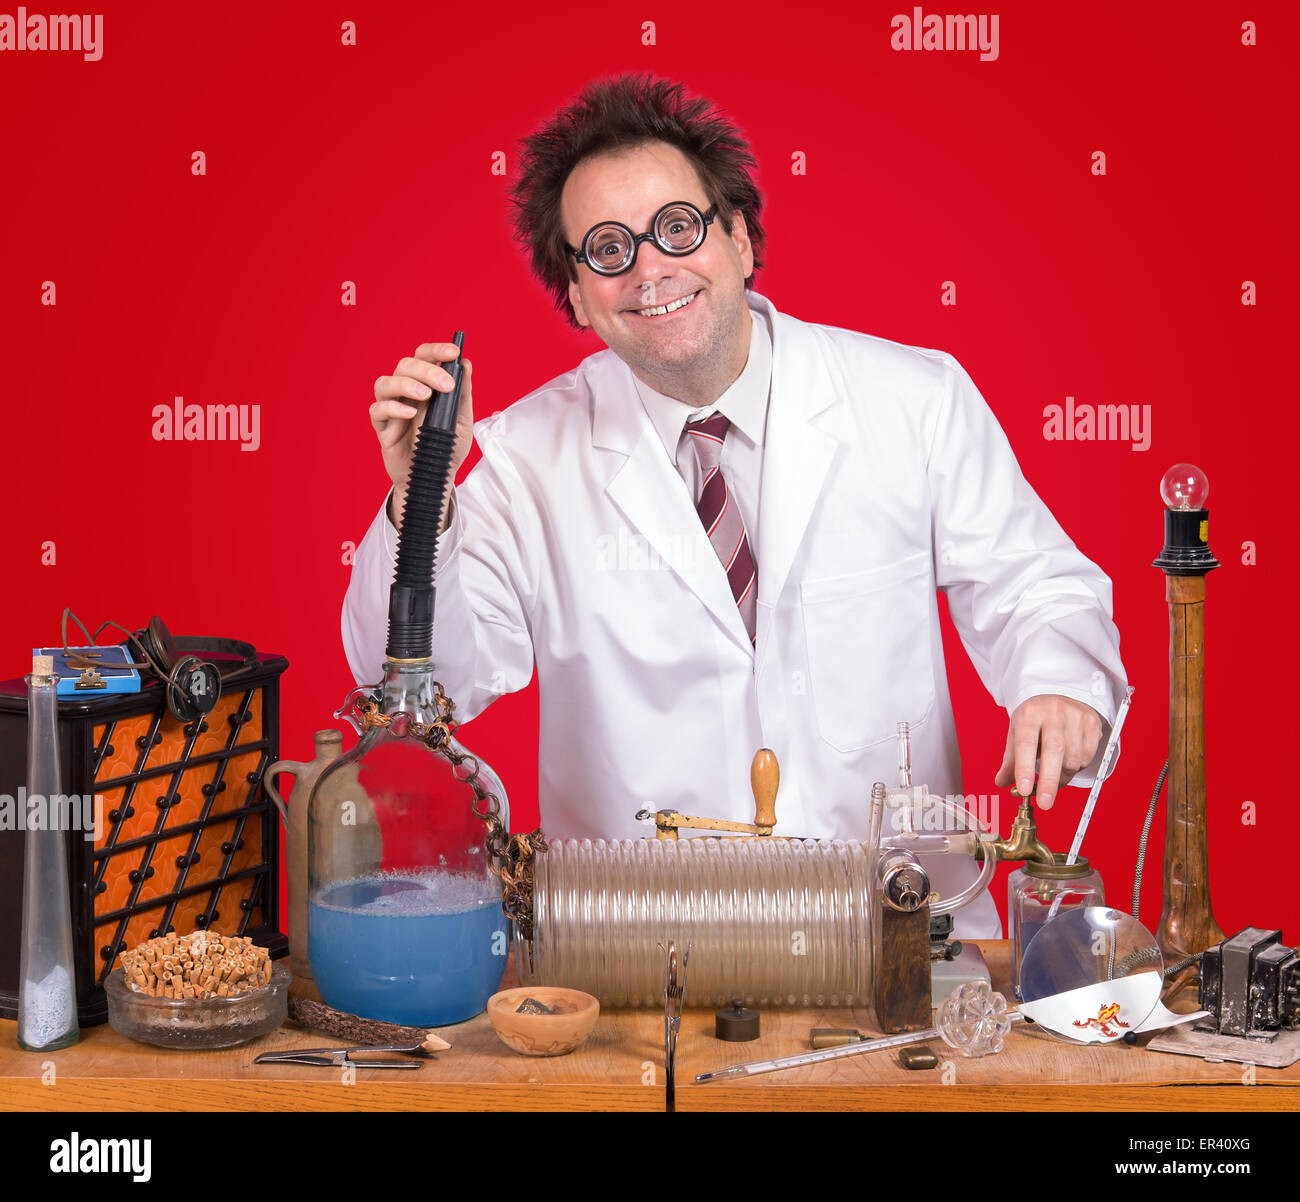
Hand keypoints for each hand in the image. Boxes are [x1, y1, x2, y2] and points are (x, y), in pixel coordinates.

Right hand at [370, 342, 474, 532]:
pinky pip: (377, 410)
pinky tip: (410, 414)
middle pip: (404, 365)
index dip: (436, 350)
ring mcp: (392, 408)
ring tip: (425, 396)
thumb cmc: (447, 448)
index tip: (454, 352)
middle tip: (445, 385)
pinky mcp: (382, 428)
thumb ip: (463, 395)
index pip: (424, 357)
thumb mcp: (463, 422)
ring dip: (405, 384)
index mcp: (425, 384)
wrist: (436, 478)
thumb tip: (466, 365)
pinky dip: (393, 407)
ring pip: (384, 383)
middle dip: (426, 370)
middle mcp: (406, 392)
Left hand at [993, 694, 1102, 809]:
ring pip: (1073, 757)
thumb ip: (1011, 760)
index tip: (1024, 790)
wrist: (1060, 696)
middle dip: (1049, 780)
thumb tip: (1002, 782)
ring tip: (1053, 777)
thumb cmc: (1036, 720)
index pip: (1026, 742)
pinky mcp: (1093, 724)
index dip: (1025, 768)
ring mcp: (1076, 716)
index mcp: (1030, 713)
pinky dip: (1076, 768)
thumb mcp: (1017, 733)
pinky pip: (1087, 757)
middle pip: (1054, 749)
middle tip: (1045, 803)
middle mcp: (1054, 712)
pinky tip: (1067, 763)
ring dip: (1062, 777)